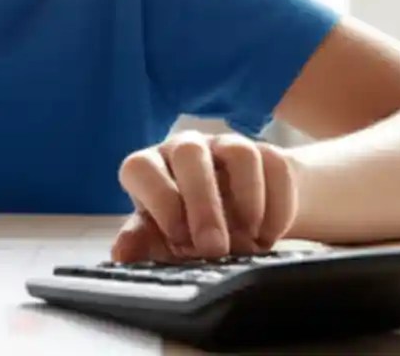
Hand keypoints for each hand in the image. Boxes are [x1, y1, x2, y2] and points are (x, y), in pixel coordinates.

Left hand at [112, 130, 297, 262]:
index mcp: (150, 168)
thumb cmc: (185, 229)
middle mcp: (183, 148)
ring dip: (247, 201)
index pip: (141, 168)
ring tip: (249, 243)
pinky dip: (277, 206)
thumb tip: (122, 255)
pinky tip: (270, 236)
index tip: (178, 238)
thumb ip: (142, 243)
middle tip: (215, 249)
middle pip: (188, 154)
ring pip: (239, 152)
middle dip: (203, 205)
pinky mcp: (266, 152)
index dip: (159, 200)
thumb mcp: (160, 239)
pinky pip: (276, 166)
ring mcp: (225, 145)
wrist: (235, 221)